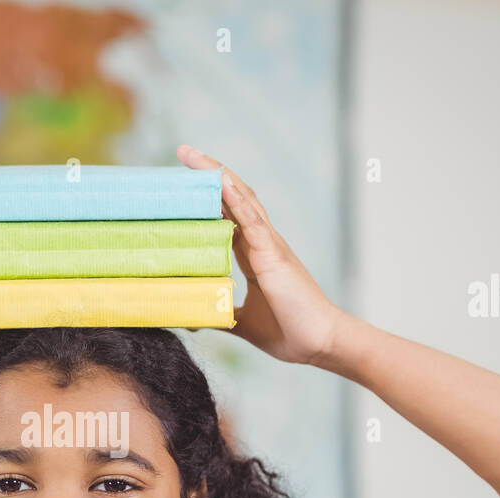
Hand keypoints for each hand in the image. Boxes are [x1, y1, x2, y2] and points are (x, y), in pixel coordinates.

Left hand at [176, 144, 342, 365]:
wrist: (318, 344)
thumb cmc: (288, 332)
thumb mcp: (241, 322)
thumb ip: (219, 313)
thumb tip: (194, 315)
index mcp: (253, 255)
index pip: (225, 216)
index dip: (206, 198)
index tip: (181, 183)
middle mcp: (261, 242)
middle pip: (230, 198)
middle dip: (207, 175)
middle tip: (181, 152)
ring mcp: (268, 244)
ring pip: (239, 199)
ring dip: (216, 174)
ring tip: (190, 154)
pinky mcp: (273, 253)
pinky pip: (252, 219)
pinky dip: (234, 197)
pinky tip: (219, 179)